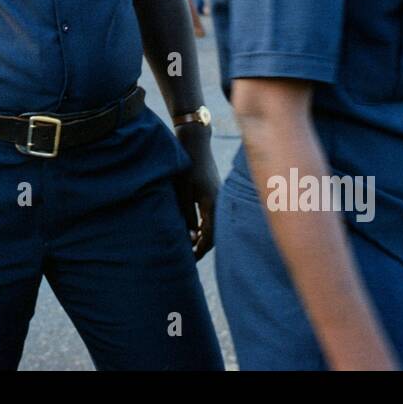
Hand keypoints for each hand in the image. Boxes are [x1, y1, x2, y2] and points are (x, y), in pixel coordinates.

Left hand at [173, 121, 218, 259]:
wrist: (196, 143)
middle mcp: (220, 203)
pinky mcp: (216, 193)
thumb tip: (191, 238)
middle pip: (215, 234)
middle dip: (203, 247)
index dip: (199, 251)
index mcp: (212, 205)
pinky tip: (196, 229)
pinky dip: (206, 226)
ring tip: (192, 246)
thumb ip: (186, 215)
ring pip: (215, 225)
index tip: (189, 261)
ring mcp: (220, 197)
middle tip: (190, 258)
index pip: (209, 237)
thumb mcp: (182, 192)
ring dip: (205, 237)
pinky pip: (214, 215)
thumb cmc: (187, 166)